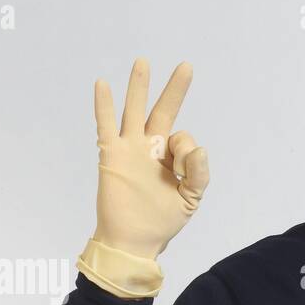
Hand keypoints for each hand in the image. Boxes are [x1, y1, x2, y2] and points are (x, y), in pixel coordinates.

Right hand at [92, 58, 209, 259]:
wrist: (133, 241)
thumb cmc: (161, 222)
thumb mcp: (189, 199)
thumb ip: (199, 175)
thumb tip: (201, 148)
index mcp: (170, 159)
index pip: (184, 140)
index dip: (187, 151)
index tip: (181, 170)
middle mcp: (150, 148)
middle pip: (162, 111)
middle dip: (174, 90)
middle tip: (187, 66)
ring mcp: (130, 149)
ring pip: (134, 111)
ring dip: (139, 87)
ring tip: (143, 62)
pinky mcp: (111, 155)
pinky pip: (106, 125)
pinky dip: (104, 106)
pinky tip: (103, 85)